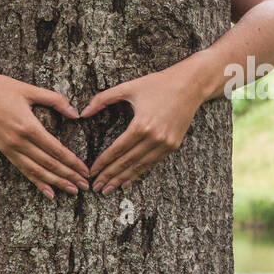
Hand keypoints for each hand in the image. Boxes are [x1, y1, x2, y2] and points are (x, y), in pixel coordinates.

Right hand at [0, 72, 89, 198]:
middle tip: (85, 186)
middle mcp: (19, 142)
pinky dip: (36, 182)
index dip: (72, 162)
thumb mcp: (28, 89)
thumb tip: (76, 114)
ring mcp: (9, 148)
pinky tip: (47, 192)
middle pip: (49, 164)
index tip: (85, 171)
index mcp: (29, 126)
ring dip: (55, 183)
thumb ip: (54, 100)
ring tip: (71, 191)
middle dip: (68, 176)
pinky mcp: (2, 150)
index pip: (56, 150)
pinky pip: (22, 169)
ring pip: (36, 171)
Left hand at [81, 64, 205, 192]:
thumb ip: (103, 99)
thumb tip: (83, 113)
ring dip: (122, 179)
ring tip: (108, 190)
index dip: (103, 162)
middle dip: (110, 176)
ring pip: (139, 166)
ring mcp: (165, 144)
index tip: (91, 172)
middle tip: (96, 187)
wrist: (190, 85)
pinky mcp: (173, 146)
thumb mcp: (128, 87)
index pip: (117, 149)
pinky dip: (138, 173)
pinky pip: (152, 163)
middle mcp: (154, 138)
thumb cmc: (158, 84)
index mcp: (141, 125)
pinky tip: (127, 181)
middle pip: (127, 162)